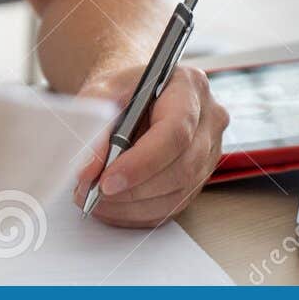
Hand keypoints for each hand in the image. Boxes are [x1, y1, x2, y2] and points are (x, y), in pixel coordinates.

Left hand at [71, 64, 228, 227]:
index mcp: (190, 87)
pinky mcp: (200, 175)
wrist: (136, 91)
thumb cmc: (123, 88)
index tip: (106, 181)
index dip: (141, 163)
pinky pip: (175, 204)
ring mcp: (210, 150)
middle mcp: (209, 119)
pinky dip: (141, 212)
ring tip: (97, 201)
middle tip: (95, 194)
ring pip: (179, 191)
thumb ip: (94, 127)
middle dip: (134, 188)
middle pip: (181, 167)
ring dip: (134, 205)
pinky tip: (114, 207)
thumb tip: (88, 171)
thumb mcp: (102, 92)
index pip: (175, 132)